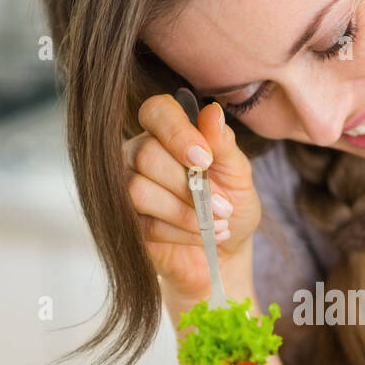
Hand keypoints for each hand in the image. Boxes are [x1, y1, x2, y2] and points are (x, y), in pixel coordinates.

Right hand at [124, 93, 260, 298]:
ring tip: (216, 224)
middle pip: (145, 154)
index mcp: (169, 133)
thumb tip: (213, 112)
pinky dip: (181, 232)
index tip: (206, 160)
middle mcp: (140, 154)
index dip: (177, 133)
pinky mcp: (126, 223)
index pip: (156, 111)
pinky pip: (143, 223)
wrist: (226, 253)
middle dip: (189, 185)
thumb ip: (223, 144)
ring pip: (138, 190)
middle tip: (223, 206)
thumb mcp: (238, 174)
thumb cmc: (232, 206)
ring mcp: (126, 188)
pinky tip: (203, 236)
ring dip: (185, 212)